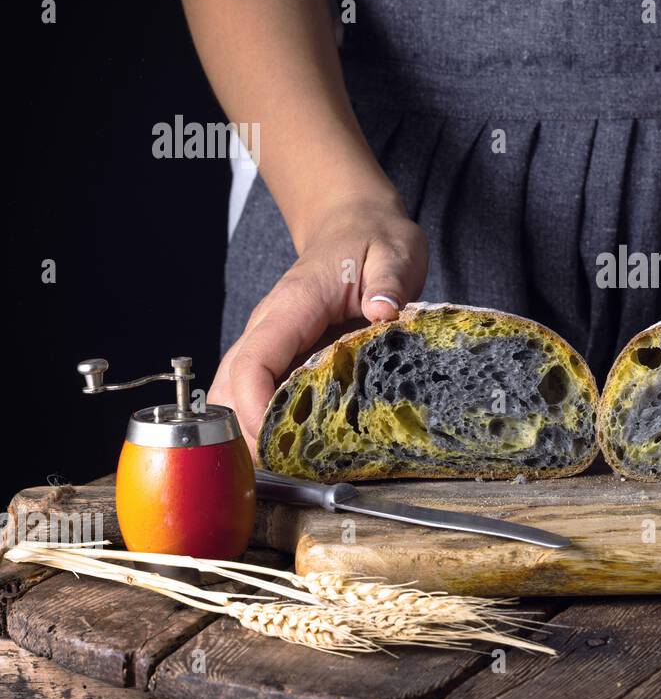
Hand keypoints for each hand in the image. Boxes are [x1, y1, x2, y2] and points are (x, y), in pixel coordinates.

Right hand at [209, 192, 427, 450]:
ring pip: (238, 395)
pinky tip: (298, 452)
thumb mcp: (392, 251)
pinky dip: (270, 424)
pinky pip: (263, 394)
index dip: (254, 406)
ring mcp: (274, 343)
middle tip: (282, 475)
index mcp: (292, 306)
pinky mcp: (285, 355)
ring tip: (288, 473)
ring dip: (252, 435)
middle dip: (244, 435)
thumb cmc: (372, 239)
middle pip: (230, 388)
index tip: (275, 439)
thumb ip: (389, 280)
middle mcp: (272, 328)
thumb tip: (383, 311)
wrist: (355, 223)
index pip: (254, 361)